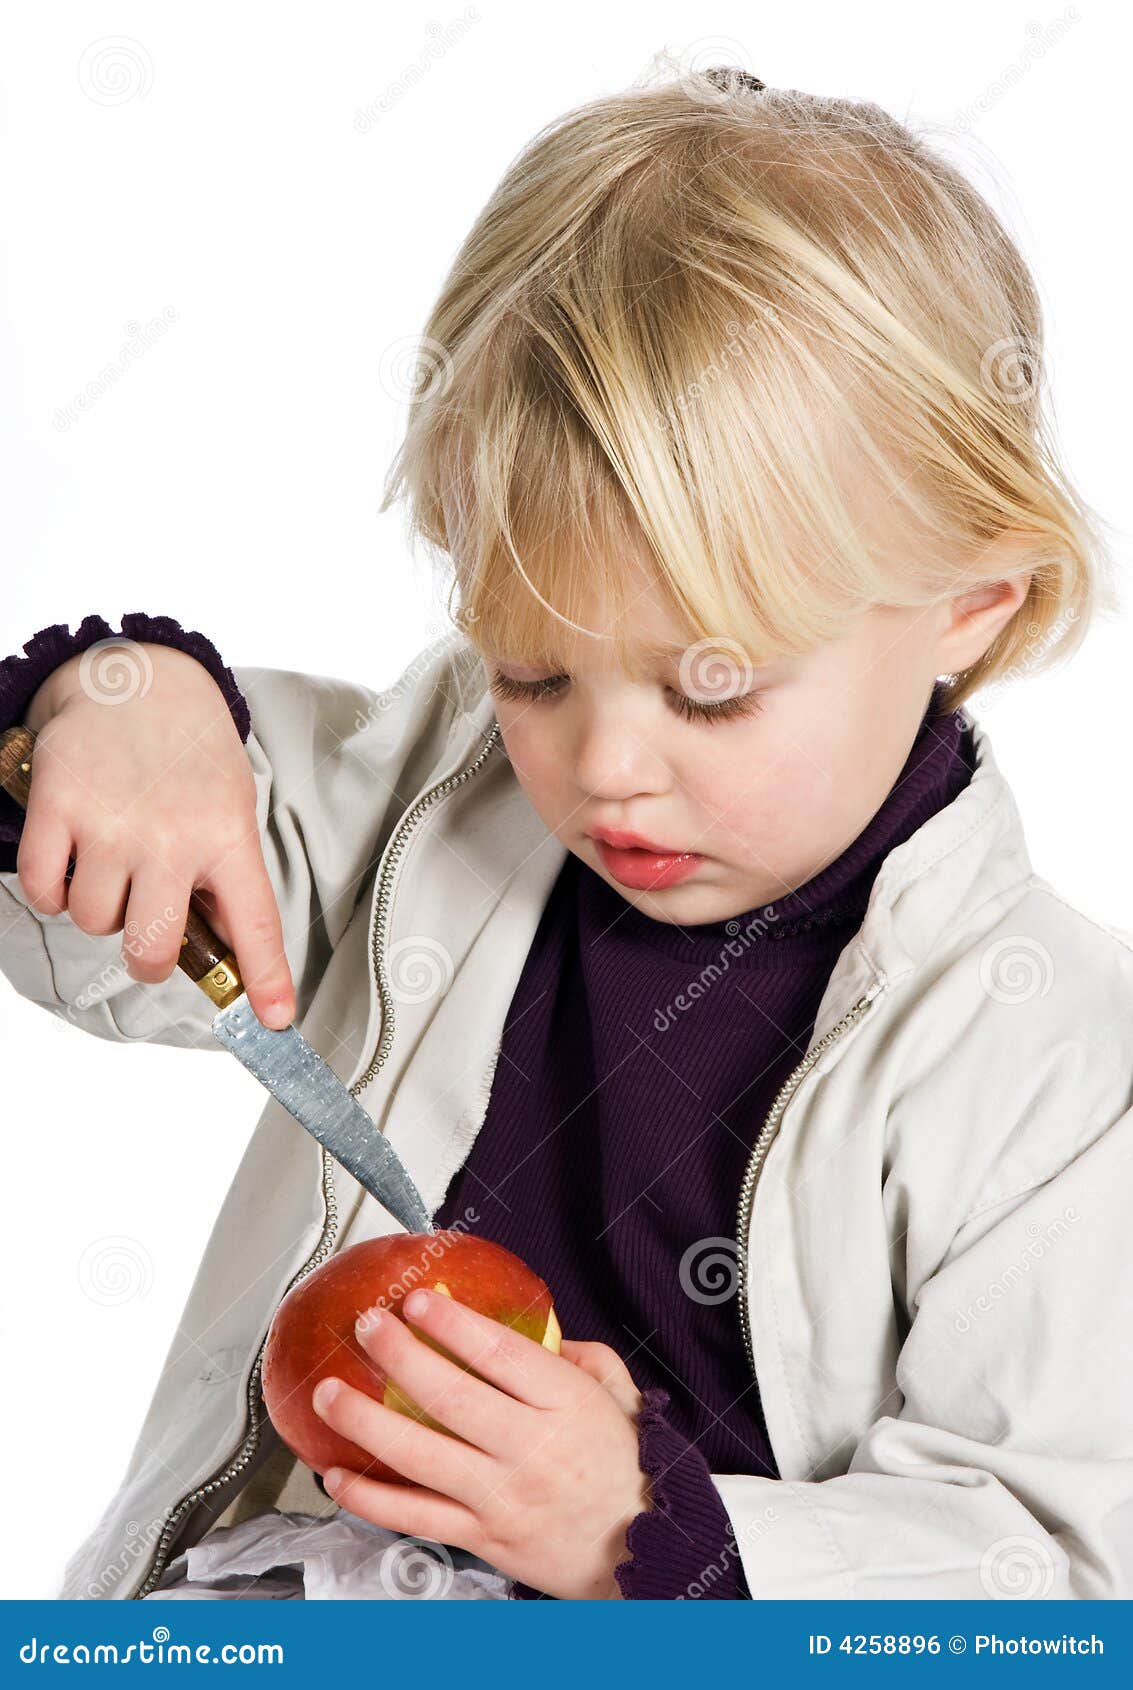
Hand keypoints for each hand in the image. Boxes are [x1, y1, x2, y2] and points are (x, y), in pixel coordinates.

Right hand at [18, 639, 295, 1026]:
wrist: (137, 680)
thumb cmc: (189, 757)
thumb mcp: (230, 808)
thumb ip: (226, 877)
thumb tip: (226, 954)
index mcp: (228, 836)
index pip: (255, 923)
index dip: (267, 979)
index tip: (275, 1020)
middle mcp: (172, 836)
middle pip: (151, 947)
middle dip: (146, 959)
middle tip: (146, 934)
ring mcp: (112, 823)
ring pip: (93, 922)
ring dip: (99, 910)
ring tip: (114, 868)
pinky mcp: (58, 807)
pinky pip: (47, 891)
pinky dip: (55, 890)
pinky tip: (75, 859)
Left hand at [311, 1286, 652, 1599]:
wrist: (647, 1550)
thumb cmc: (627, 1469)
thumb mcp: (620, 1395)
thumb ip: (580, 1355)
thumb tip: (535, 1326)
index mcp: (566, 1404)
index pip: (501, 1354)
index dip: (453, 1324)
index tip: (418, 1300)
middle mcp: (531, 1448)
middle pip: (451, 1397)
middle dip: (400, 1356)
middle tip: (367, 1327)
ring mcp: (503, 1497)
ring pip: (422, 1457)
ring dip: (367, 1422)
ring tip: (330, 1393)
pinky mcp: (483, 1538)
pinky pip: (416, 1517)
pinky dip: (371, 1499)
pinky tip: (339, 1476)